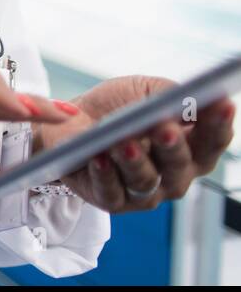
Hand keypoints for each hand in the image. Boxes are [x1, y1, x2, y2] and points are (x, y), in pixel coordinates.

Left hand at [35, 75, 235, 212]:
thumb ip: (173, 95)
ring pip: (145, 180)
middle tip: (164, 129)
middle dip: (173, 146)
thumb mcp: (146, 91)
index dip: (218, 124)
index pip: (212, 140)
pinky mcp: (112, 200)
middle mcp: (173, 176)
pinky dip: (104, 174)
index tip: (222, 104)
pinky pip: (110, 191)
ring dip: (135, 161)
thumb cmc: (118, 107)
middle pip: (181, 165)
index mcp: (191, 149)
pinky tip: (98, 158)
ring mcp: (144, 192)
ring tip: (123, 143)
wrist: (70, 122)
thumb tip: (199, 96)